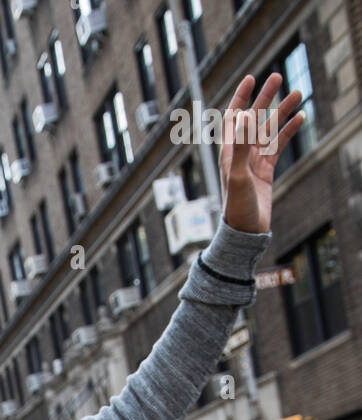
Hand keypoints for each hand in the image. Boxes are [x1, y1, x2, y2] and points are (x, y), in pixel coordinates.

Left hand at [220, 73, 304, 232]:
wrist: (245, 233)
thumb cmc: (237, 207)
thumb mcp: (238, 175)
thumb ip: (240, 146)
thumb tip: (243, 115)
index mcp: (229, 151)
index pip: (234, 116)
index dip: (241, 97)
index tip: (251, 78)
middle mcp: (240, 153)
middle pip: (254, 118)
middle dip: (265, 97)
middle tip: (278, 76)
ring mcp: (254, 162)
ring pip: (269, 130)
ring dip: (282, 112)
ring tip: (298, 93)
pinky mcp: (265, 172)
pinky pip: (278, 146)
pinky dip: (288, 132)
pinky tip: (300, 118)